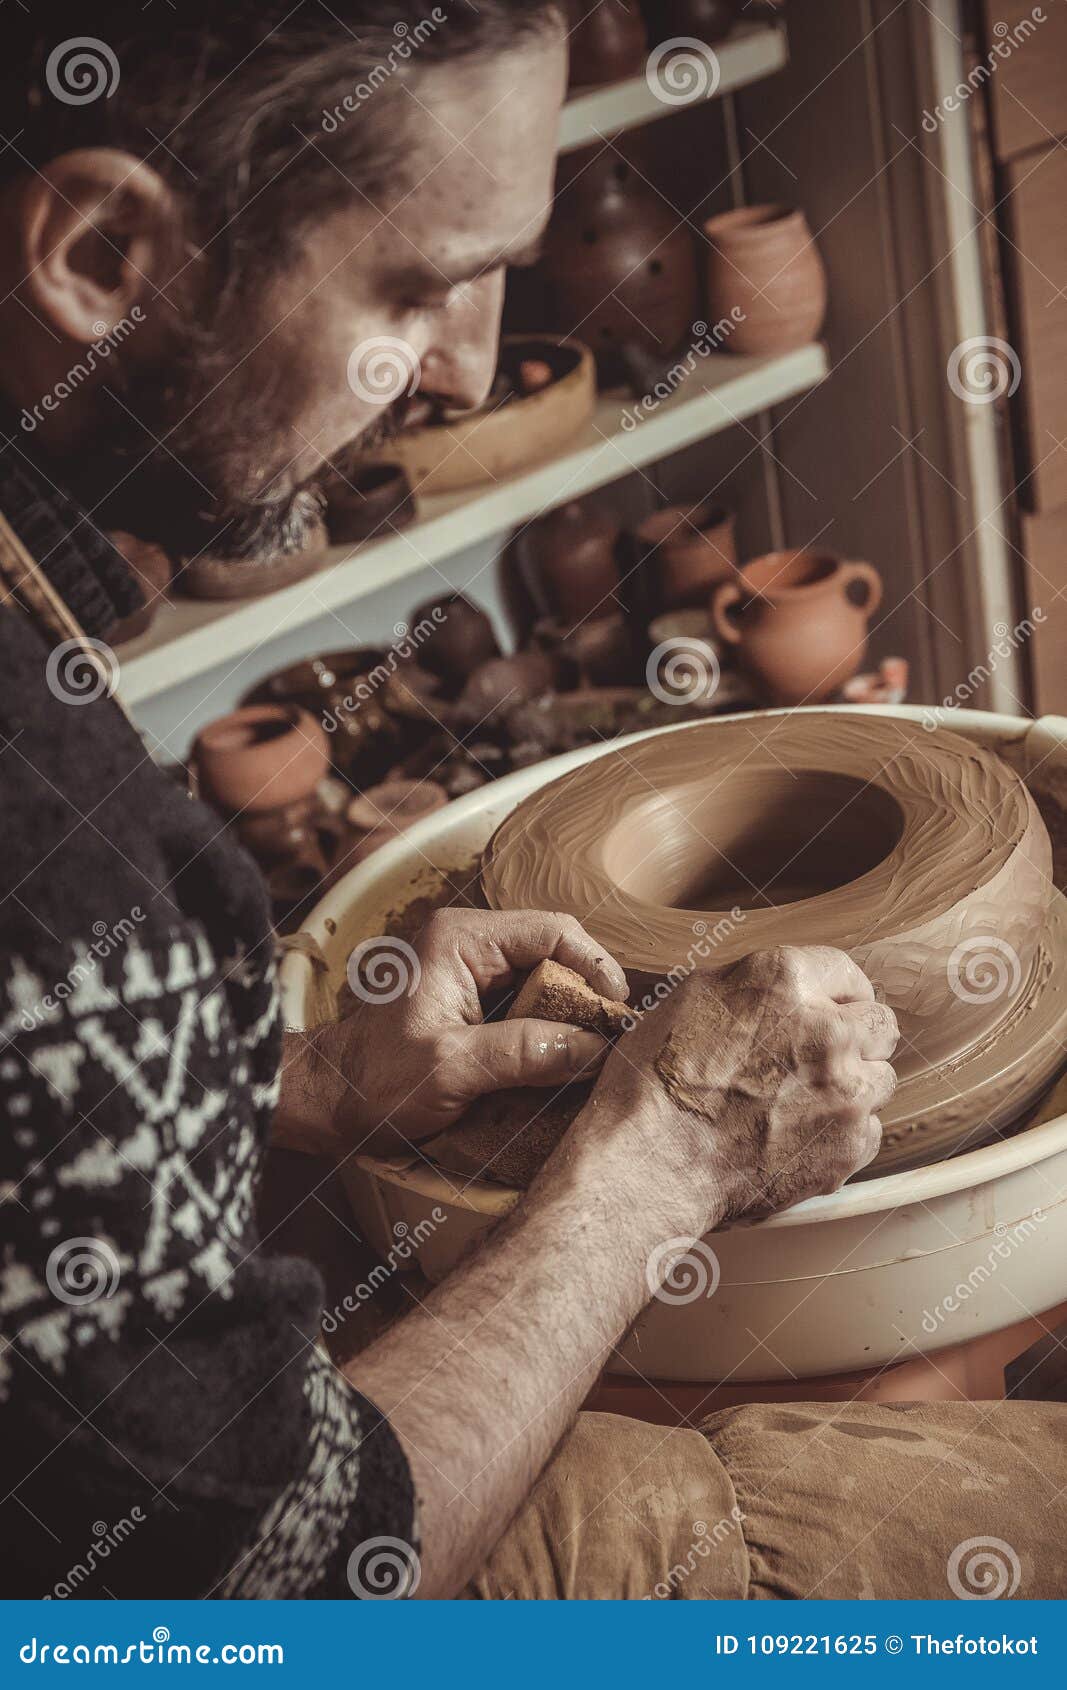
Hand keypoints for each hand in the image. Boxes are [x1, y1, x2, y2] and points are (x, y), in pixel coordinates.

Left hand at [277, 908, 628, 1154]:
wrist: (327, 1100)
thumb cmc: (375, 1081)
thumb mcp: (453, 1069)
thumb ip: (525, 1052)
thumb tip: (594, 1048)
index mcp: (460, 938)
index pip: (553, 930)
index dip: (595, 966)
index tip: (618, 1013)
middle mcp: (467, 942)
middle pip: (554, 951)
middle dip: (587, 993)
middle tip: (613, 1039)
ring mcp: (468, 969)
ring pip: (543, 977)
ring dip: (570, 1013)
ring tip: (596, 1050)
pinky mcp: (470, 999)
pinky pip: (526, 1001)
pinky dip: (549, 1026)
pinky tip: (563, 1058)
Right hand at [570, 945, 897, 1236]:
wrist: (650, 1164)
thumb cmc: (655, 1081)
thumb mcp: (692, 999)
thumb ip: (757, 985)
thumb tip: (789, 991)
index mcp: (784, 981)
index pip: (845, 972)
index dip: (835, 993)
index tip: (830, 1009)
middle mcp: (827, 1030)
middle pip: (880, 1025)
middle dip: (855, 1037)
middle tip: (817, 1058)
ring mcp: (845, 1092)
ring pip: (881, 1079)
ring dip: (852, 1087)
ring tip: (801, 1102)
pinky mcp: (849, 1147)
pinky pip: (869, 1131)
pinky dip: (842, 1134)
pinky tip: (796, 1137)